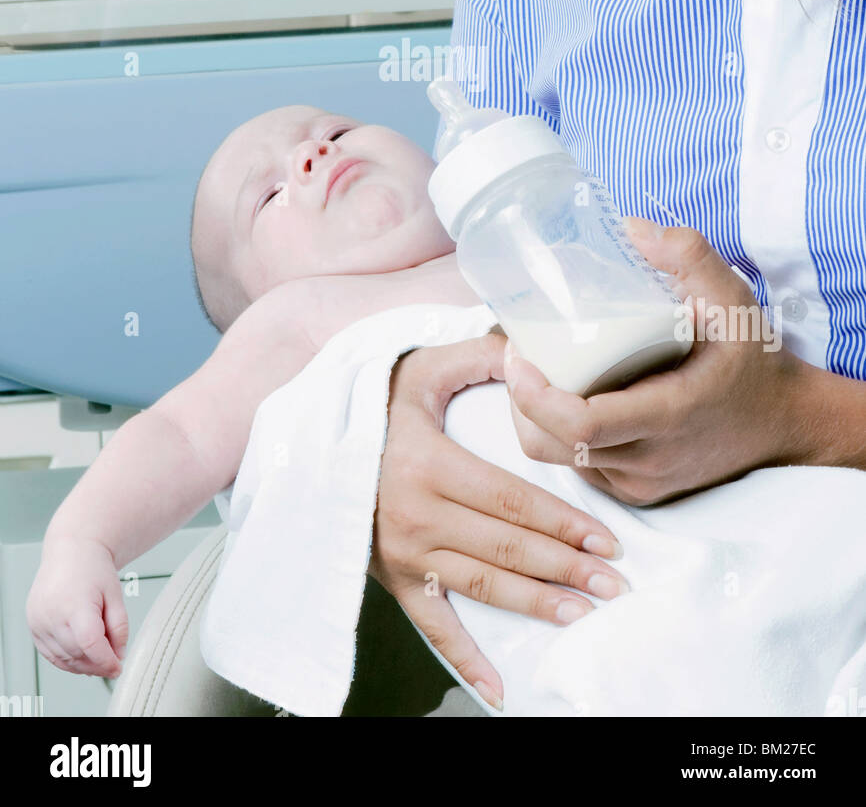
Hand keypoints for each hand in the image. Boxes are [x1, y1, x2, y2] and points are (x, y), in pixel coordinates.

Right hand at [26, 535, 128, 677]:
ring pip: (63, 658)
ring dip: (83, 666)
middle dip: (97, 664)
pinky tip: (82, 658)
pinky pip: (50, 654)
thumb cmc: (93, 568)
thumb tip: (118, 656)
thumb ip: (119, 628)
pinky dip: (67, 660)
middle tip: (113, 663)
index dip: (105, 661)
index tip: (118, 667)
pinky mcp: (33, 625)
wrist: (70, 550)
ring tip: (99, 660)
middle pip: (77, 653)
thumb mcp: (115, 594)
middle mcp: (52, 613)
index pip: (90, 643)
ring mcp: (39, 620)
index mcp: (75, 602)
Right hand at [371, 333, 627, 710]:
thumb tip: (531, 349)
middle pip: (506, 548)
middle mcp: (416, 515)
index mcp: (428, 464)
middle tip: (615, 583)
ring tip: (584, 613)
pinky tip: (502, 690)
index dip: (561, 523)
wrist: (310, 444)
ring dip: (537, 604)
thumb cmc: (375, 402)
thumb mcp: (422, 367)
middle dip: (566, 567)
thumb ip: (479, 356)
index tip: (605, 538)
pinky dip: (467, 661)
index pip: (511, 502)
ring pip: (482, 586)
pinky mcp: (392, 579)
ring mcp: (403, 554)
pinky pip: (433, 625)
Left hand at [505, 218, 811, 505]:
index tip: (520, 354)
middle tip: (518, 352)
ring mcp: (640, 483)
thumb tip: (631, 227)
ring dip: (533, 417)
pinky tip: (563, 397)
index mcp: (666, 416)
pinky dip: (558, 436)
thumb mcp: (732, 298)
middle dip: (519, 400)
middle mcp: (647, 460)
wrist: (785, 422)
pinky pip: (578, 470)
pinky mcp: (637, 493)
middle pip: (550, 444)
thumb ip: (689, 255)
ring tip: (534, 370)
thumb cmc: (753, 360)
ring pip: (558, 460)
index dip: (533, 395)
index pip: (578, 426)